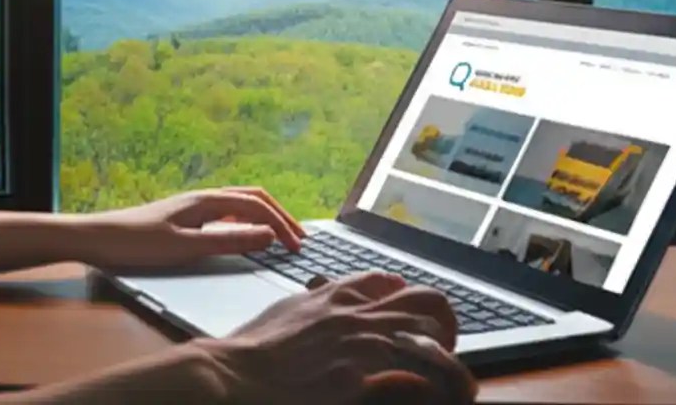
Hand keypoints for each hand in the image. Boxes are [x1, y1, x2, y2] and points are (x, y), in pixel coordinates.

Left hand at [67, 187, 306, 268]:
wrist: (95, 237)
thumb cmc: (135, 242)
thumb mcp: (185, 247)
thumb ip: (228, 241)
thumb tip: (267, 235)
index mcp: (206, 201)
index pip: (257, 207)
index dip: (281, 225)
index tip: (296, 247)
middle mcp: (203, 197)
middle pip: (254, 198)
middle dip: (280, 216)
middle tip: (299, 238)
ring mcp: (194, 206)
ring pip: (241, 203)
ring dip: (265, 216)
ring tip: (281, 235)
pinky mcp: (186, 217)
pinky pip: (227, 212)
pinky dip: (247, 221)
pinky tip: (246, 235)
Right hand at [194, 271, 475, 404]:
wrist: (232, 374)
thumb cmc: (251, 348)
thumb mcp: (285, 311)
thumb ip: (312, 302)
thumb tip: (321, 297)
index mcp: (336, 295)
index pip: (388, 282)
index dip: (407, 296)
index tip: (411, 314)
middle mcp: (355, 314)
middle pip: (424, 300)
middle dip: (443, 321)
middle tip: (442, 345)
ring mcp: (360, 344)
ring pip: (429, 336)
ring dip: (442, 355)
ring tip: (443, 375)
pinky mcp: (358, 377)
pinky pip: (412, 375)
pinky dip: (427, 386)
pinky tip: (426, 394)